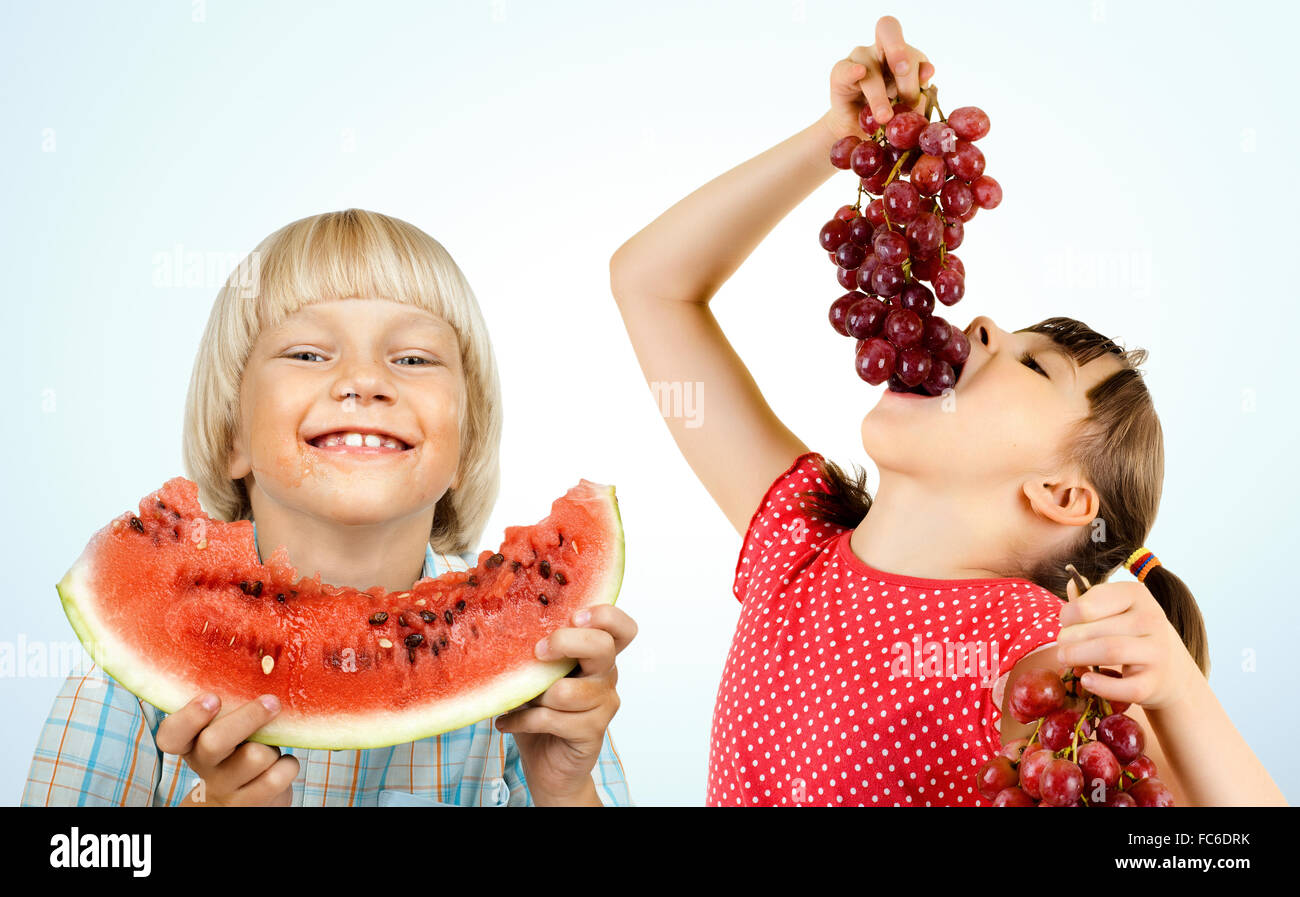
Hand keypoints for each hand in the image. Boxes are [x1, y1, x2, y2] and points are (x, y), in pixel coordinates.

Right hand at [156, 694, 299, 805]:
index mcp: (190, 743)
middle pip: (215, 742)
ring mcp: (224, 788)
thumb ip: (232, 708)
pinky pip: (277, 776)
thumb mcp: (226, 730)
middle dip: (248, 718)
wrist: (236, 805)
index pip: (172, 734)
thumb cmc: (236, 753)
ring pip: (255, 757)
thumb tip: (264, 668)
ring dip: (272, 748)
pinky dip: (288, 766)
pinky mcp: (249, 804)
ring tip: (271, 748)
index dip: (190, 717)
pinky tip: (281, 765)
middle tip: (271, 702)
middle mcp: (202, 765)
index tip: (213, 698)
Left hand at [494, 605, 636, 804]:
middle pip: (601, 647)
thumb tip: (508, 625)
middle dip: (564, 643)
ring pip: (566, 690)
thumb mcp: (539, 677)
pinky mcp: (592, 732)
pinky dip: (522, 720)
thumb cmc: (542, 715)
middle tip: (538, 651)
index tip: (573, 616)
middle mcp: (606, 677)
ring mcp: (603, 705)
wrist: (548, 766)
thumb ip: (539, 653)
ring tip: (519, 702)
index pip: (621, 628)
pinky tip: (507, 723)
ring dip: (534, 696)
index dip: (605, 616)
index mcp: (597, 657)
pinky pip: (552, 719)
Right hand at [822, 16, 934, 142]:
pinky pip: (844, 69)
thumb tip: (928, 70)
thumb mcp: (908, 106)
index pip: (910, 47)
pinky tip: (859, 72)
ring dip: (880, 94)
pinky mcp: (839, 74)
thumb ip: (919, 88)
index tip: (922, 82)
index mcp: (902, 55)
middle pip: (888, 30)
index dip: (916, 61)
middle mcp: (879, 50)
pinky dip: (852, 71)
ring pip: (870, 67)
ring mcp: (858, 59)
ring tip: (885, 117)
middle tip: (903, 73)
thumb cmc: (888, 116)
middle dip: (898, 51)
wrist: (860, 134)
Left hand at [1055, 578, 1200, 711]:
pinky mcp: (1155, 682)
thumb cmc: (1131, 632)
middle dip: (1069, 639)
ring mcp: (1156, 652)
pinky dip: (1100, 686)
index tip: (1065, 623)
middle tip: (1062, 646)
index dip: (1069, 614)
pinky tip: (1086, 681)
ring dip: (1079, 657)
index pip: (1091, 603)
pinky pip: (1125, 687)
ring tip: (1066, 659)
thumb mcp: (1115, 608)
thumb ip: (1090, 598)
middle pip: (1097, 630)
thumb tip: (1072, 583)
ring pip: (1110, 652)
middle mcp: (1151, 619)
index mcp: (1136, 595)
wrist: (1171, 668)